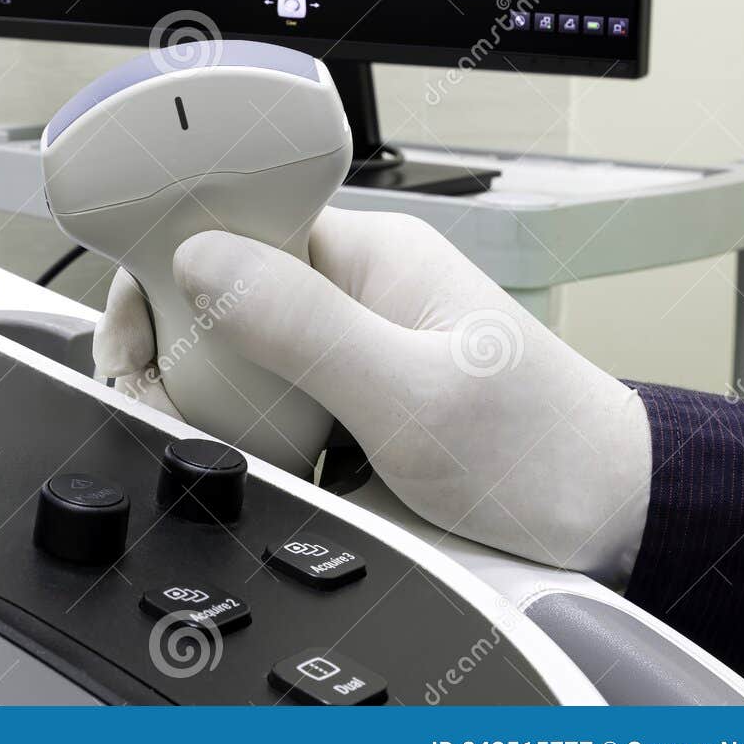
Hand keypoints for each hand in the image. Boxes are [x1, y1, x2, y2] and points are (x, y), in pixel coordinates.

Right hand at [94, 208, 651, 585]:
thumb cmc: (545, 453)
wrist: (610, 526)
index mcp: (366, 254)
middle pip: (212, 292)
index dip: (165, 260)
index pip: (231, 217)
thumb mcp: (416, 394)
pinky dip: (229, 430)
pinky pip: (256, 401)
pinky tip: (233, 458)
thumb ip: (305, 327)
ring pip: (225, 353)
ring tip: (193, 438)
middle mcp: (346, 292)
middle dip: (168, 345)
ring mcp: (340, 350)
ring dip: (195, 395)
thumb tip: (199, 264)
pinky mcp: (340, 405)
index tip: (133, 321)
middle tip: (155, 403)